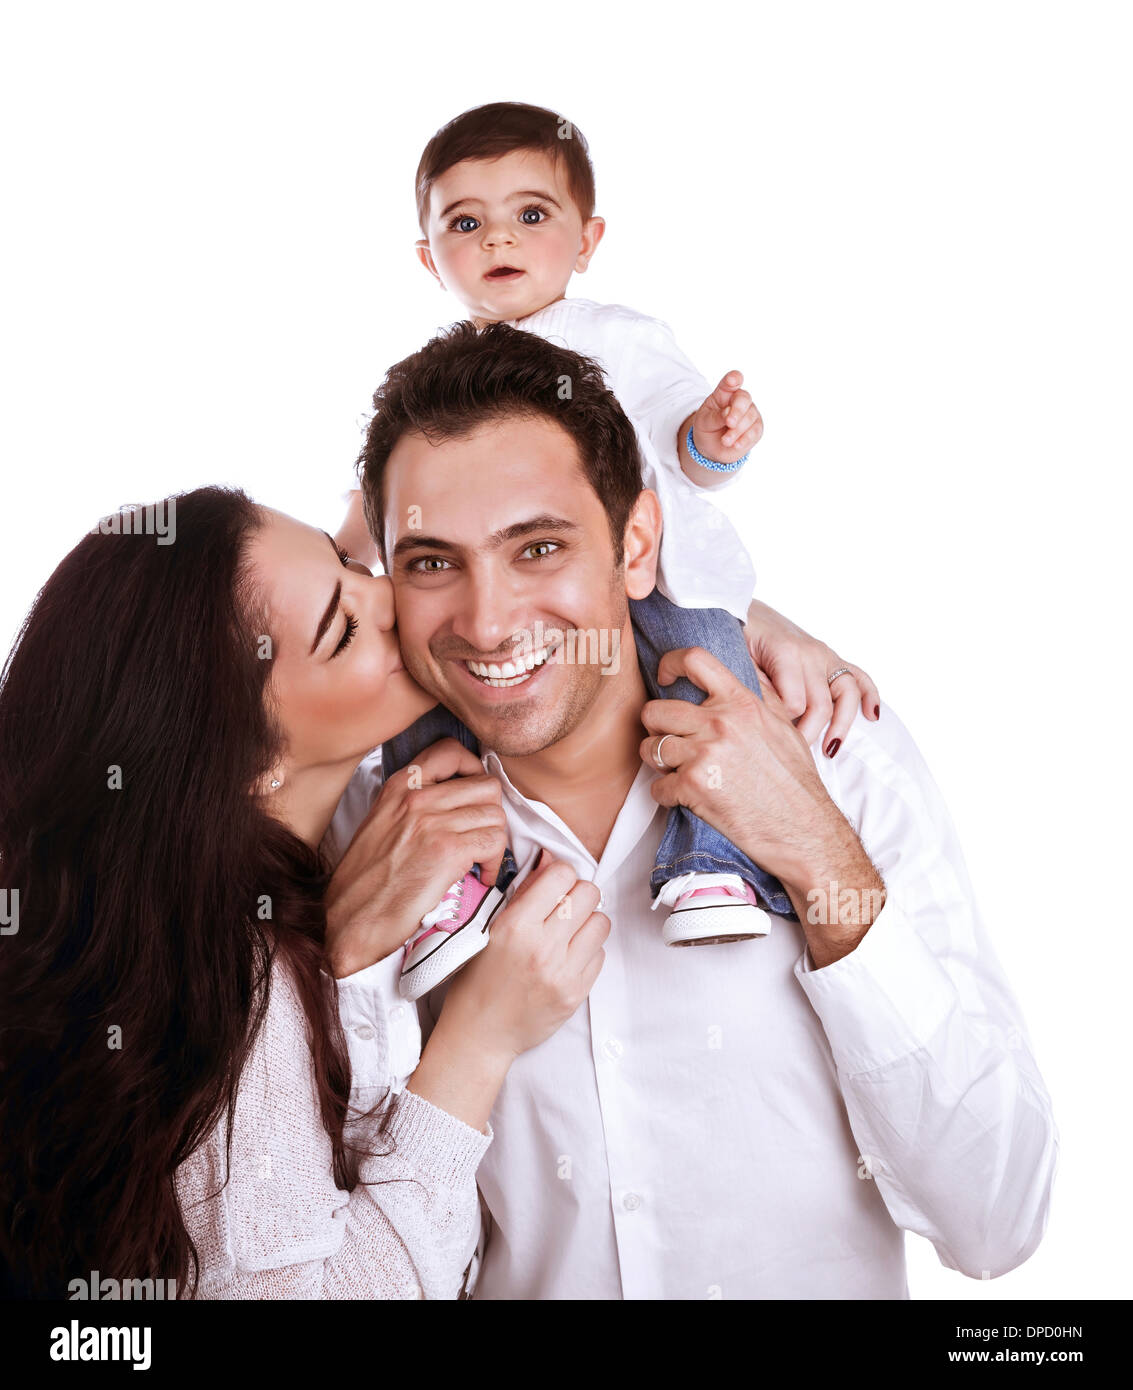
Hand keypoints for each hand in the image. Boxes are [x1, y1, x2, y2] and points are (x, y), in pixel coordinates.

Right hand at [323, 739, 507, 977]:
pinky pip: (494, 842)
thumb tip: (454, 797)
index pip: (451, 750)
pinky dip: (494, 862)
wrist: (350, 918)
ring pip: (495, 815)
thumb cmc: (365, 879)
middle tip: (481, 836)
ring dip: (495, 841)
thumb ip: (413, 802)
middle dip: (490, 814)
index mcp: (399, 784)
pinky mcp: (447, 851)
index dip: (474, 770)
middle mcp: (416, 796)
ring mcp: (431, 821)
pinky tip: (480, 876)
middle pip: (485, 786)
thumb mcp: (382, 821)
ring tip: (480, 860)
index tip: (474, 797)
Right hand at [437, 851, 609, 1063]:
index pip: (562, 875)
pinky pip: (601, 955)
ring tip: (568, 933)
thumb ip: (524, 893)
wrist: (480, 1033)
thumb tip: (551, 860)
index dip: (560, 875)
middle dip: (578, 895)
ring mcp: (562, 973)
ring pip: (601, 923)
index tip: (554, 886)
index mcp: (516, 926)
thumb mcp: (490, 928)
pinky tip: (567, 958)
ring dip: (587, 923)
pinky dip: (588, 952)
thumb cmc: (478, 978)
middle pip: (589, 894)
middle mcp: (542, 947)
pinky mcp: (576, 994)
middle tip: (564, 908)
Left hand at [639, 646, 863, 894]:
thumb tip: (747, 670)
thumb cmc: (796, 781)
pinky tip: (685, 797)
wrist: (803, 828)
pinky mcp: (693, 786)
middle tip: (668, 740)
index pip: (695, 660)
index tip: (663, 677)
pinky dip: (666, 795)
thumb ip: (762, 696)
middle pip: (656, 710)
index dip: (670, 663)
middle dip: (656, 727)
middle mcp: (719, 723)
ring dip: (658, 763)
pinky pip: (657, 786)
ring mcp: (704, 753)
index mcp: (741, 703)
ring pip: (650, 748)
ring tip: (676, 771)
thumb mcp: (784, 726)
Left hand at [690, 370, 763, 464]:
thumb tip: (728, 413)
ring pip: (749, 417)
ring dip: (736, 431)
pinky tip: (736, 445)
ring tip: (724, 441)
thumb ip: (715, 417)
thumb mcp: (704, 422)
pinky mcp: (756, 428)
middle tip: (730, 423)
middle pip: (744, 399)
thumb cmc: (707, 428)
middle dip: (737, 411)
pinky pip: (754, 431)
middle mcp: (739, 400)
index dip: (733, 379)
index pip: (730, 382)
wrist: (711, 447)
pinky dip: (744, 439)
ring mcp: (750, 413)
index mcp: (724, 393)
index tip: (732, 380)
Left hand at [743, 598, 879, 753]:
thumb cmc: (735, 639)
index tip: (772, 742)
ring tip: (831, 749)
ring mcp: (825, 655)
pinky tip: (872, 716)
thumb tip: (762, 721)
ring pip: (847, 693)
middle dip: (809, 735)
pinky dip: (870, 695)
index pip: (794, 704)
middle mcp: (811, 653)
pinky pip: (859, 675)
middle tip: (795, 757)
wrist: (741, 611)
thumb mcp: (736, 661)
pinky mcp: (832, 657)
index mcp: (785, 653)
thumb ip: (751, 687)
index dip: (784, 727)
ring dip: (841, 724)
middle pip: (821, 704)